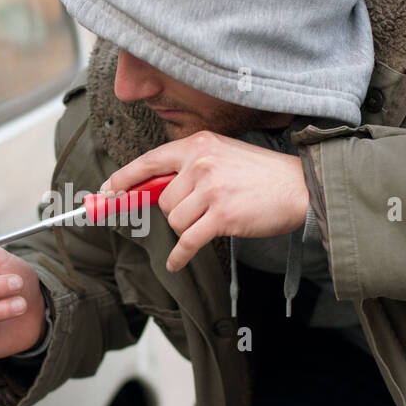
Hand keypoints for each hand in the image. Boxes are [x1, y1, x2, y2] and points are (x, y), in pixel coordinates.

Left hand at [100, 130, 308, 271]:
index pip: (149, 161)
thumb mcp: (224, 155)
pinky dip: (179, 255)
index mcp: (198, 145)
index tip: (106, 191)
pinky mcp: (221, 216)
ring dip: (187, 229)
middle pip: (162, 200)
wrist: (300, 188)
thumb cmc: (262, 175)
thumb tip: (153, 189)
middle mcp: (201, 163)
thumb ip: (191, 167)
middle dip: (175, 212)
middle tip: (201, 212)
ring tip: (213, 221)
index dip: (123, 179)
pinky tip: (176, 261)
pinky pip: (187, 241)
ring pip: (174, 221)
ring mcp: (211, 189)